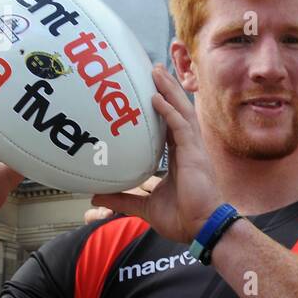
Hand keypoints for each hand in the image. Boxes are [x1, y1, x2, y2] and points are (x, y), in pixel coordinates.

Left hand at [91, 65, 222, 242]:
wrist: (202, 227)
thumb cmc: (182, 218)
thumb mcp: (145, 207)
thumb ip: (122, 199)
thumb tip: (96, 198)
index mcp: (180, 158)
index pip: (171, 126)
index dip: (163, 108)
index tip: (152, 92)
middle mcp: (188, 149)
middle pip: (177, 111)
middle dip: (167, 89)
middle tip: (154, 69)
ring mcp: (193, 149)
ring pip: (181, 111)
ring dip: (168, 90)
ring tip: (157, 71)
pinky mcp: (194, 153)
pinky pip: (180, 126)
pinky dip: (168, 110)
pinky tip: (156, 96)